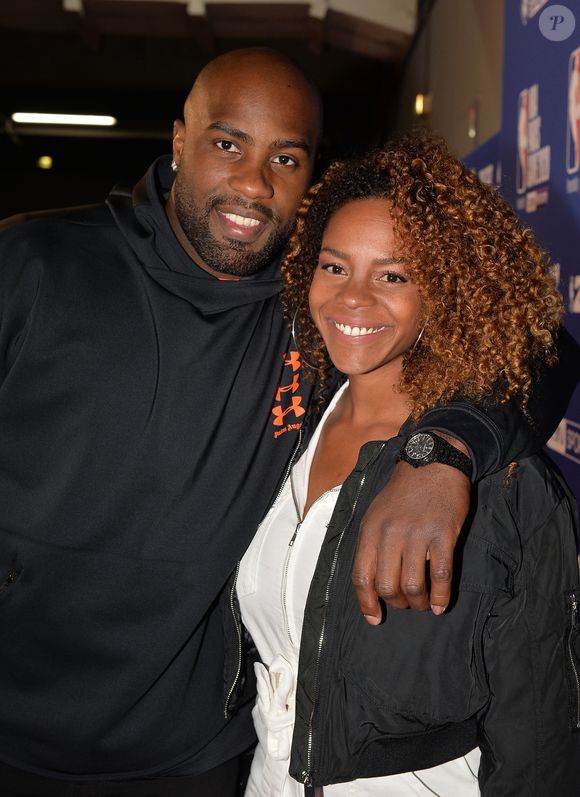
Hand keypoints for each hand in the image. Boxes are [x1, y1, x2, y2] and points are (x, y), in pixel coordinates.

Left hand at [352, 459, 470, 621]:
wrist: (433, 464)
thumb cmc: (403, 493)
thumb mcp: (376, 514)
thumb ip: (372, 544)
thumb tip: (371, 582)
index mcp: (370, 530)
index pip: (361, 576)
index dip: (366, 602)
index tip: (374, 618)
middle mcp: (390, 534)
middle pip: (387, 586)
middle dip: (397, 603)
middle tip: (406, 604)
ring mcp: (417, 535)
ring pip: (413, 586)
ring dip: (419, 602)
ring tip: (424, 603)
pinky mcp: (443, 535)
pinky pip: (441, 576)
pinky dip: (441, 596)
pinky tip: (441, 604)